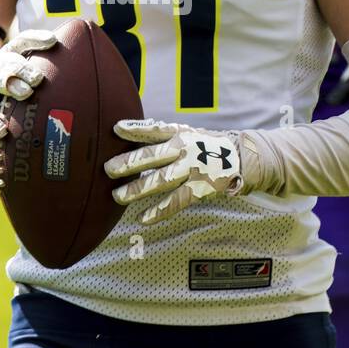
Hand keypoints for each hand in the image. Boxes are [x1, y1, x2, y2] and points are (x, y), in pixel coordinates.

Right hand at [0, 29, 56, 140]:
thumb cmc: (9, 89)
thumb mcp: (21, 77)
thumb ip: (43, 71)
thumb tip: (76, 73)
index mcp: (9, 55)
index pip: (22, 42)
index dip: (36, 40)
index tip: (53, 41)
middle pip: (8, 63)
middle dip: (23, 69)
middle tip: (38, 78)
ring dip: (10, 86)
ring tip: (26, 94)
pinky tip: (2, 131)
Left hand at [105, 119, 247, 223]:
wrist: (240, 157)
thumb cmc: (205, 145)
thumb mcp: (186, 133)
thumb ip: (161, 136)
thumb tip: (127, 133)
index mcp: (180, 134)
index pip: (154, 130)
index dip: (135, 129)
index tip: (115, 129)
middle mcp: (185, 150)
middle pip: (153, 156)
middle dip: (130, 163)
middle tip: (108, 169)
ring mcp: (193, 170)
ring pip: (161, 181)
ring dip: (138, 189)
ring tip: (117, 197)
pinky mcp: (200, 189)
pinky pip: (177, 202)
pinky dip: (160, 211)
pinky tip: (143, 218)